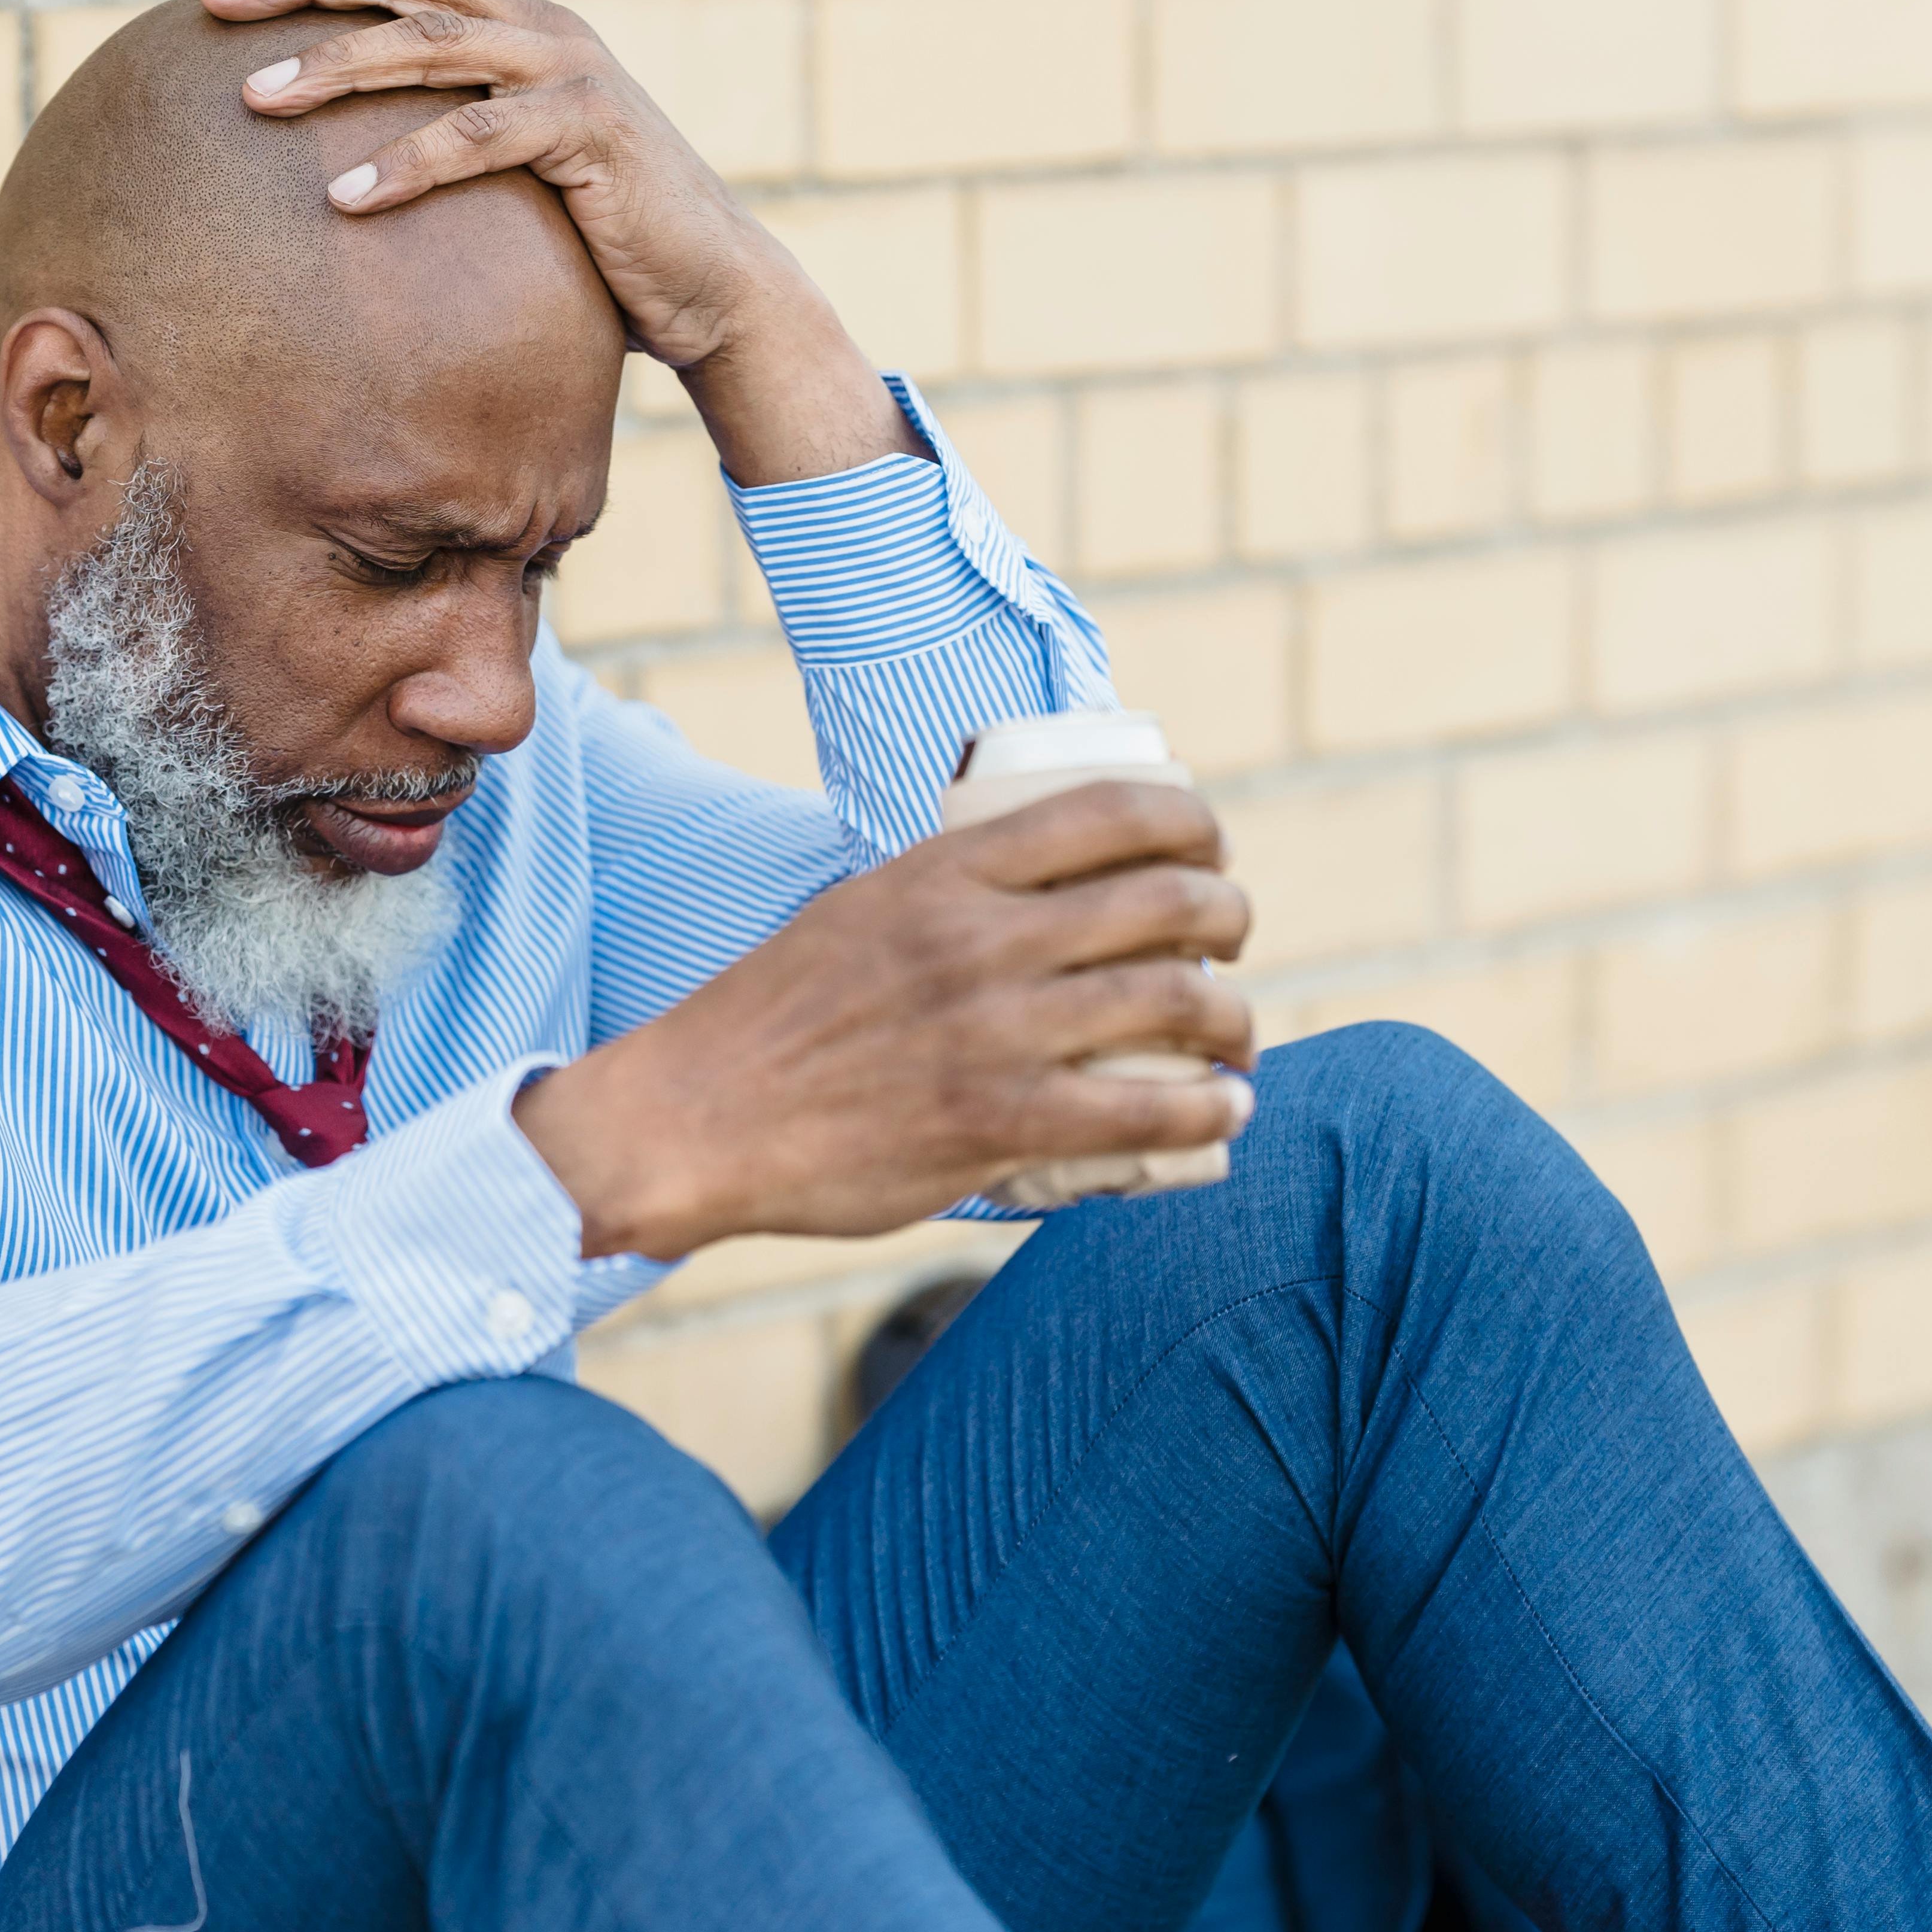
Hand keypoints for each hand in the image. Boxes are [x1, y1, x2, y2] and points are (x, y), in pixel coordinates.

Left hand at [201, 0, 917, 483]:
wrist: (709, 283)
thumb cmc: (597, 237)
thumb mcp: (513, 169)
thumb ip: (447, 136)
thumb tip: (339, 165)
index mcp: (517, 23)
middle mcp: (542, 28)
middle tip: (215, 0)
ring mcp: (570, 73)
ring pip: (432, 46)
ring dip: (335, 66)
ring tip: (255, 96)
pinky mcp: (590, 132)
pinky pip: (480, 137)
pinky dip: (407, 163)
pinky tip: (341, 199)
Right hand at [512, 784, 1258, 1260]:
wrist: (693, 1118)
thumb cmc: (773, 1021)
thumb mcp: (858, 913)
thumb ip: (942, 901)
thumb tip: (1028, 902)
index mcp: (943, 871)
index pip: (1111, 809)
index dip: (1191, 822)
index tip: (1208, 849)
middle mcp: (980, 938)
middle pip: (1166, 899)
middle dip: (1231, 915)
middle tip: (1233, 942)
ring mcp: (993, 1031)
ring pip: (1175, 1000)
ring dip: (1234, 1018)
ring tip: (1238, 1037)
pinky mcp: (997, 1122)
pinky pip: (1146, 1109)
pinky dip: (1209, 1106)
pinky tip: (1227, 1107)